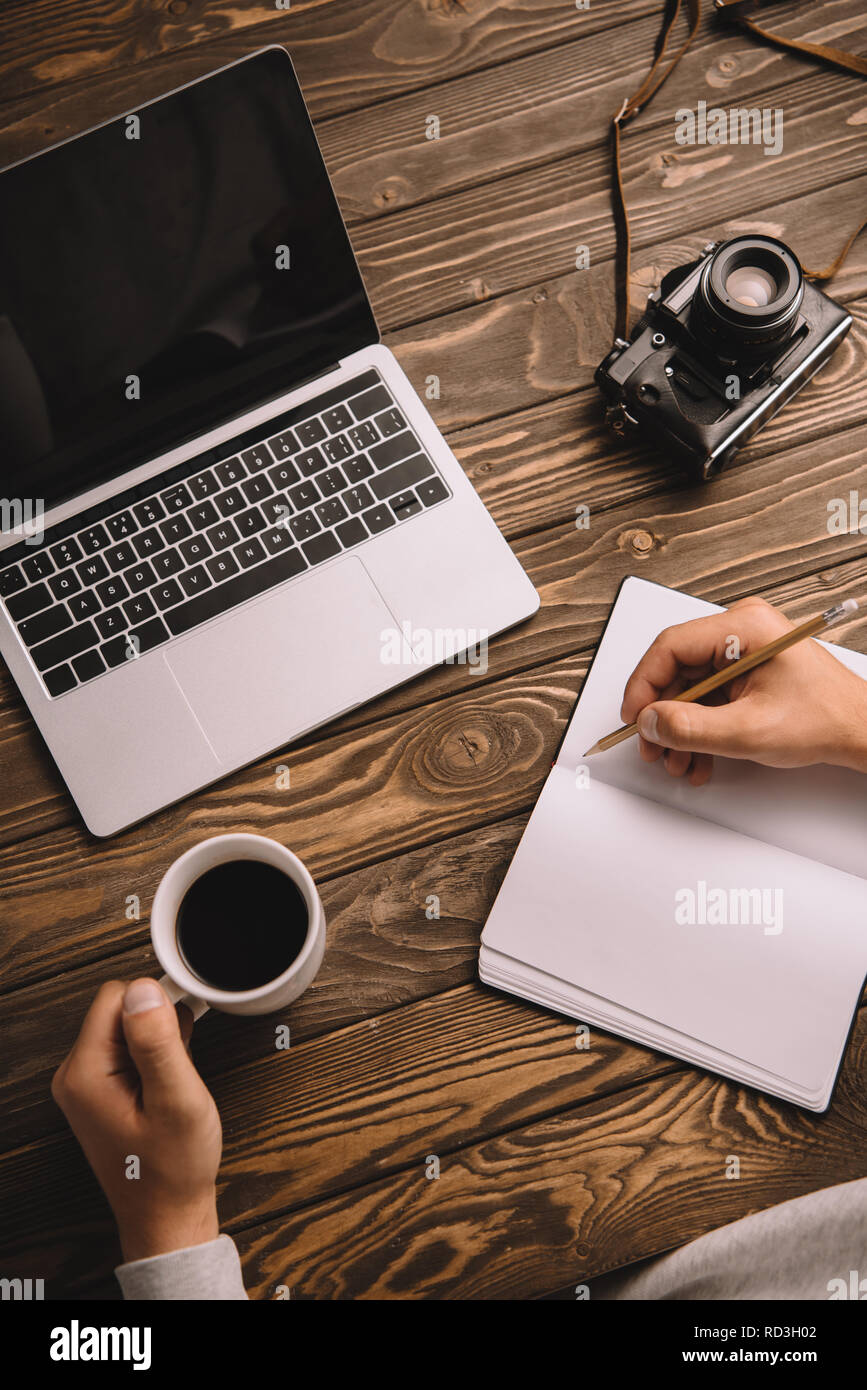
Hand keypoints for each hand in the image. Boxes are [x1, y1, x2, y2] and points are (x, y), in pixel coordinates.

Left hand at [51, 978, 221, 1262]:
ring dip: (159, 1045)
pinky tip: (166, 1090)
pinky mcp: (101, 1091)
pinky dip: (155, 1060)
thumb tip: (143, 988)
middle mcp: (76, 1074)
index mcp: (85, 1073)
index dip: (156, 1007)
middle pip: (120, 1009)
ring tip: (172, 1085)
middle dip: (158, 1027)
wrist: (166, 1215)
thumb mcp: (176, 1100)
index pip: (117, 995)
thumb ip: (158, 1042)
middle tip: (177, 1071)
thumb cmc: (172, 1169)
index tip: (177, 1040)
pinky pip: (129, 1051)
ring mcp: (86, 1084)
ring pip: (128, 1028)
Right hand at [620, 596, 866, 785]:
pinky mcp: (747, 669)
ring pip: (689, 687)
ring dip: (680, 728)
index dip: (644, 684)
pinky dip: (699, 727)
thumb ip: (691, 728)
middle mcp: (742, 630)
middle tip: (653, 746)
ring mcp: (744, 649)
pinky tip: (699, 757)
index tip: (634, 717)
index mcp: (745, 627)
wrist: (859, 730)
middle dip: (663, 716)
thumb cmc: (825, 719)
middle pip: (677, 669)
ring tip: (679, 761)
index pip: (671, 646)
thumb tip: (650, 721)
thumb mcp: (749, 731)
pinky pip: (708, 695)